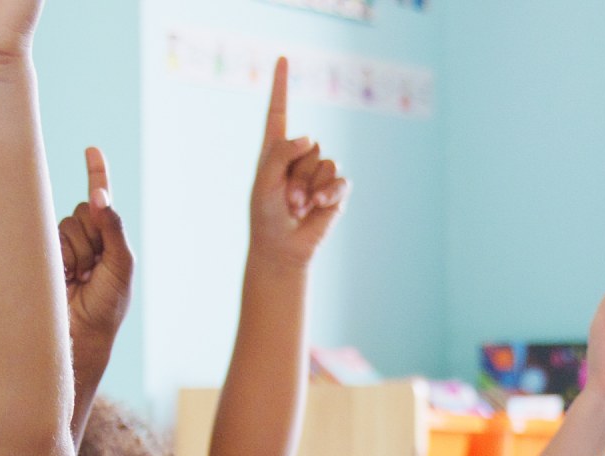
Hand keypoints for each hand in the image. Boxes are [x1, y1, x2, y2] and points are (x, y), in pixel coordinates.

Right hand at [61, 146, 132, 383]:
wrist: (77, 338)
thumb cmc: (106, 307)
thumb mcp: (120, 266)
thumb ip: (112, 228)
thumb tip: (99, 194)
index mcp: (107, 243)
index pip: (101, 204)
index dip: (96, 174)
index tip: (91, 149)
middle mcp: (84, 243)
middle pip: (83, 211)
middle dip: (92, 234)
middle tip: (94, 267)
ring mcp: (61, 250)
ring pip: (67, 224)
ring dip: (77, 250)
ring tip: (80, 278)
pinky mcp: (42, 257)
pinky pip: (50, 237)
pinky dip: (63, 254)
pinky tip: (66, 275)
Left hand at [249, 58, 347, 265]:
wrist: (282, 248)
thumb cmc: (266, 216)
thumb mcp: (264, 180)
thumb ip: (281, 152)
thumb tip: (310, 137)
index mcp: (275, 150)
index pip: (279, 111)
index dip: (281, 85)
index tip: (283, 58)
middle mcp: (299, 157)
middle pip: (309, 145)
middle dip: (297, 174)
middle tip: (286, 199)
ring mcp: (318, 173)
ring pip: (325, 162)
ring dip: (311, 187)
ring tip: (299, 206)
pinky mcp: (335, 190)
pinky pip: (340, 180)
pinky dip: (330, 193)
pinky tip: (319, 206)